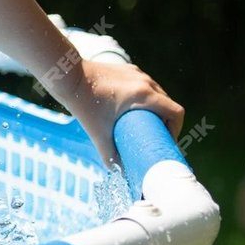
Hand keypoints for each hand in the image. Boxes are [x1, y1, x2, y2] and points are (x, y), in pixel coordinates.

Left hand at [54, 59, 184, 168]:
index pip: (176, 112)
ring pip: (158, 93)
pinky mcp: (128, 69)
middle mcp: (145, 81)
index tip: (165, 141)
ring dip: (156, 108)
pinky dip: (146, 97)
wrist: (68, 76)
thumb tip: (120, 174)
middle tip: (155, 137)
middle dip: (166, 121)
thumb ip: (110, 156)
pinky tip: (136, 108)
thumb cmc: (83, 104)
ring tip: (146, 124)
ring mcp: (137, 73)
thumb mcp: (99, 133)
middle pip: (168, 104)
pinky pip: (145, 85)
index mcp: (144, 95)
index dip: (176, 129)